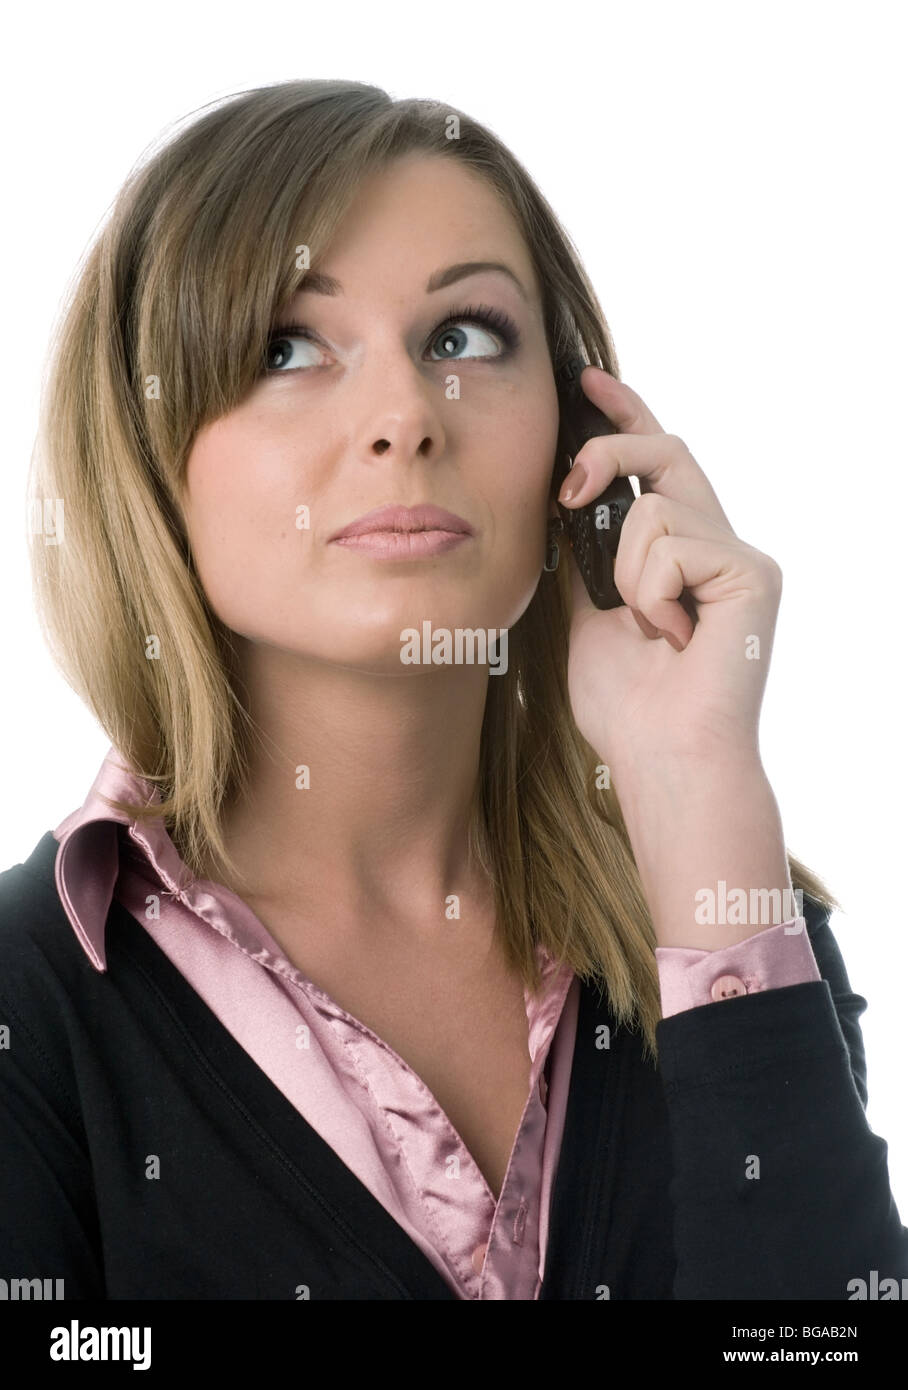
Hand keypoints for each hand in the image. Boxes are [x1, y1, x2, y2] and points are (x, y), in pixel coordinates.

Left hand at [560, 367, 782, 782]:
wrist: (661, 759)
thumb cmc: (627, 707)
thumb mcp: (586, 619)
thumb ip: (586, 562)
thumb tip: (563, 506)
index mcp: (682, 555)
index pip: (657, 467)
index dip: (626, 417)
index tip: (586, 382)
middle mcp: (719, 546)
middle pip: (667, 453)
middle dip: (611, 449)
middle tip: (569, 487)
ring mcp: (741, 558)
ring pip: (654, 507)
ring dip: (624, 573)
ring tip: (647, 630)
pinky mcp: (754, 573)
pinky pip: (673, 544)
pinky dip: (649, 593)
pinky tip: (671, 638)